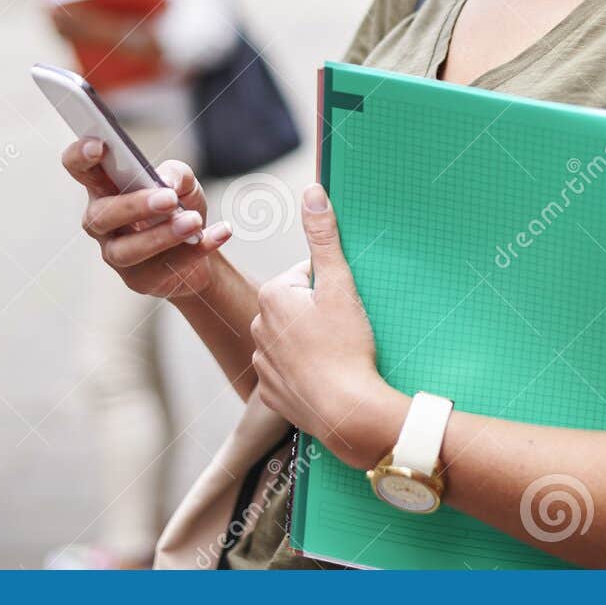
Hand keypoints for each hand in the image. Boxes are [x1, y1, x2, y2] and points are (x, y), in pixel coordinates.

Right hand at [62, 137, 232, 298]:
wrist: (199, 246)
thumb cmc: (179, 205)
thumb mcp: (183, 182)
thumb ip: (175, 174)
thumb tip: (165, 183)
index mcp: (104, 188)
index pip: (78, 167)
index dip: (80, 156)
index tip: (99, 145)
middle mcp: (101, 222)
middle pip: (101, 215)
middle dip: (134, 206)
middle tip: (169, 198)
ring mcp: (117, 254)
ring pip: (128, 250)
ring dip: (163, 235)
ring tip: (194, 221)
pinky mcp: (140, 279)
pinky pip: (167, 267)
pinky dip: (198, 249)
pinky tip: (220, 232)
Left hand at [249, 183, 404, 468]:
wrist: (346, 412)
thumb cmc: (345, 347)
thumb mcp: (339, 285)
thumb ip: (324, 237)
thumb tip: (312, 192)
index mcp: (272, 294)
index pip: (307, 275)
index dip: (333, 286)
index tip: (346, 306)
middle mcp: (258, 324)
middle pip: (299, 306)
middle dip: (321, 313)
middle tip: (346, 331)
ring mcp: (263, 361)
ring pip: (294, 339)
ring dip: (313, 342)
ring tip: (338, 356)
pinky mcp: (272, 392)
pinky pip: (291, 372)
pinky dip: (307, 373)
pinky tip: (327, 379)